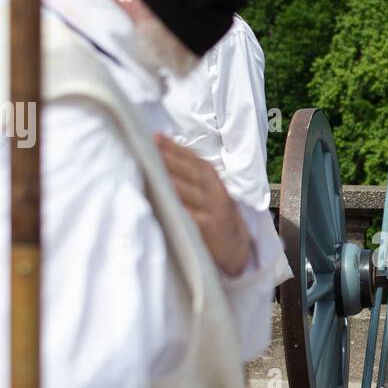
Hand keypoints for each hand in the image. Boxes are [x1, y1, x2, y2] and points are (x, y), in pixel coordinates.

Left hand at [155, 133, 252, 277]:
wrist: (237, 249)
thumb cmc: (217, 219)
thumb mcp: (210, 196)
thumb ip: (192, 181)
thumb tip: (161, 161)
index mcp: (214, 182)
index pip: (195, 160)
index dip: (177, 148)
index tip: (158, 137)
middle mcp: (216, 192)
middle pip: (192, 171)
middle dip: (171, 157)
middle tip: (150, 146)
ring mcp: (213, 209)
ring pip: (190, 191)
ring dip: (171, 179)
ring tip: (152, 168)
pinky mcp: (209, 227)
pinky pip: (191, 214)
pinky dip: (178, 206)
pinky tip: (163, 200)